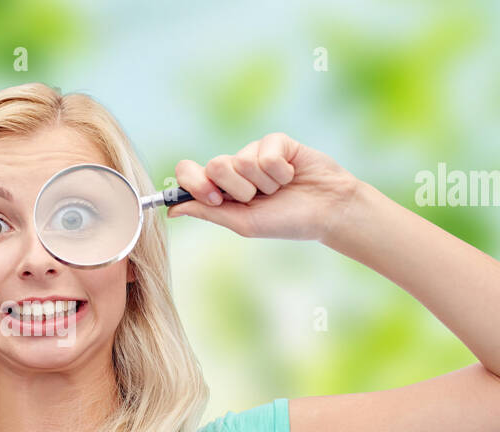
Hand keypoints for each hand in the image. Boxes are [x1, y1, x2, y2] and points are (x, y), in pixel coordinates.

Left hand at [168, 132, 360, 242]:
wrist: (327, 212)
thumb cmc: (286, 221)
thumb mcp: (243, 222)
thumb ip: (208, 212)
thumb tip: (171, 210)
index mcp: (221, 189)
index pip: (188, 172)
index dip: (196, 183)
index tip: (216, 198)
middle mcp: (235, 168)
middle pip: (214, 165)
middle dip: (237, 188)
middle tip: (258, 197)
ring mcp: (254, 152)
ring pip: (242, 160)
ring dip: (264, 183)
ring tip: (280, 188)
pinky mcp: (276, 142)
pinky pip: (266, 152)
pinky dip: (280, 171)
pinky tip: (292, 175)